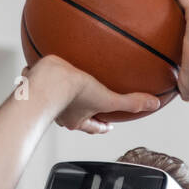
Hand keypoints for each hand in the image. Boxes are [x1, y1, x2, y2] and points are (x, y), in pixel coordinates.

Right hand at [23, 56, 161, 134]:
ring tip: (67, 80)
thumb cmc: (72, 94)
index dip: (102, 126)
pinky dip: (43, 73)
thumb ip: (131, 102)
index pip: (93, 127)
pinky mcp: (35, 81)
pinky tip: (45, 61)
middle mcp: (60, 112)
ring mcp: (46, 97)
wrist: (47, 81)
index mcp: (77, 119)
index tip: (108, 124)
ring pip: (56, 97)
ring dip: (62, 91)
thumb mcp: (108, 99)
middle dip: (82, 109)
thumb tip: (152, 104)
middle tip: (89, 102)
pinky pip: (38, 78)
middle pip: (74, 114)